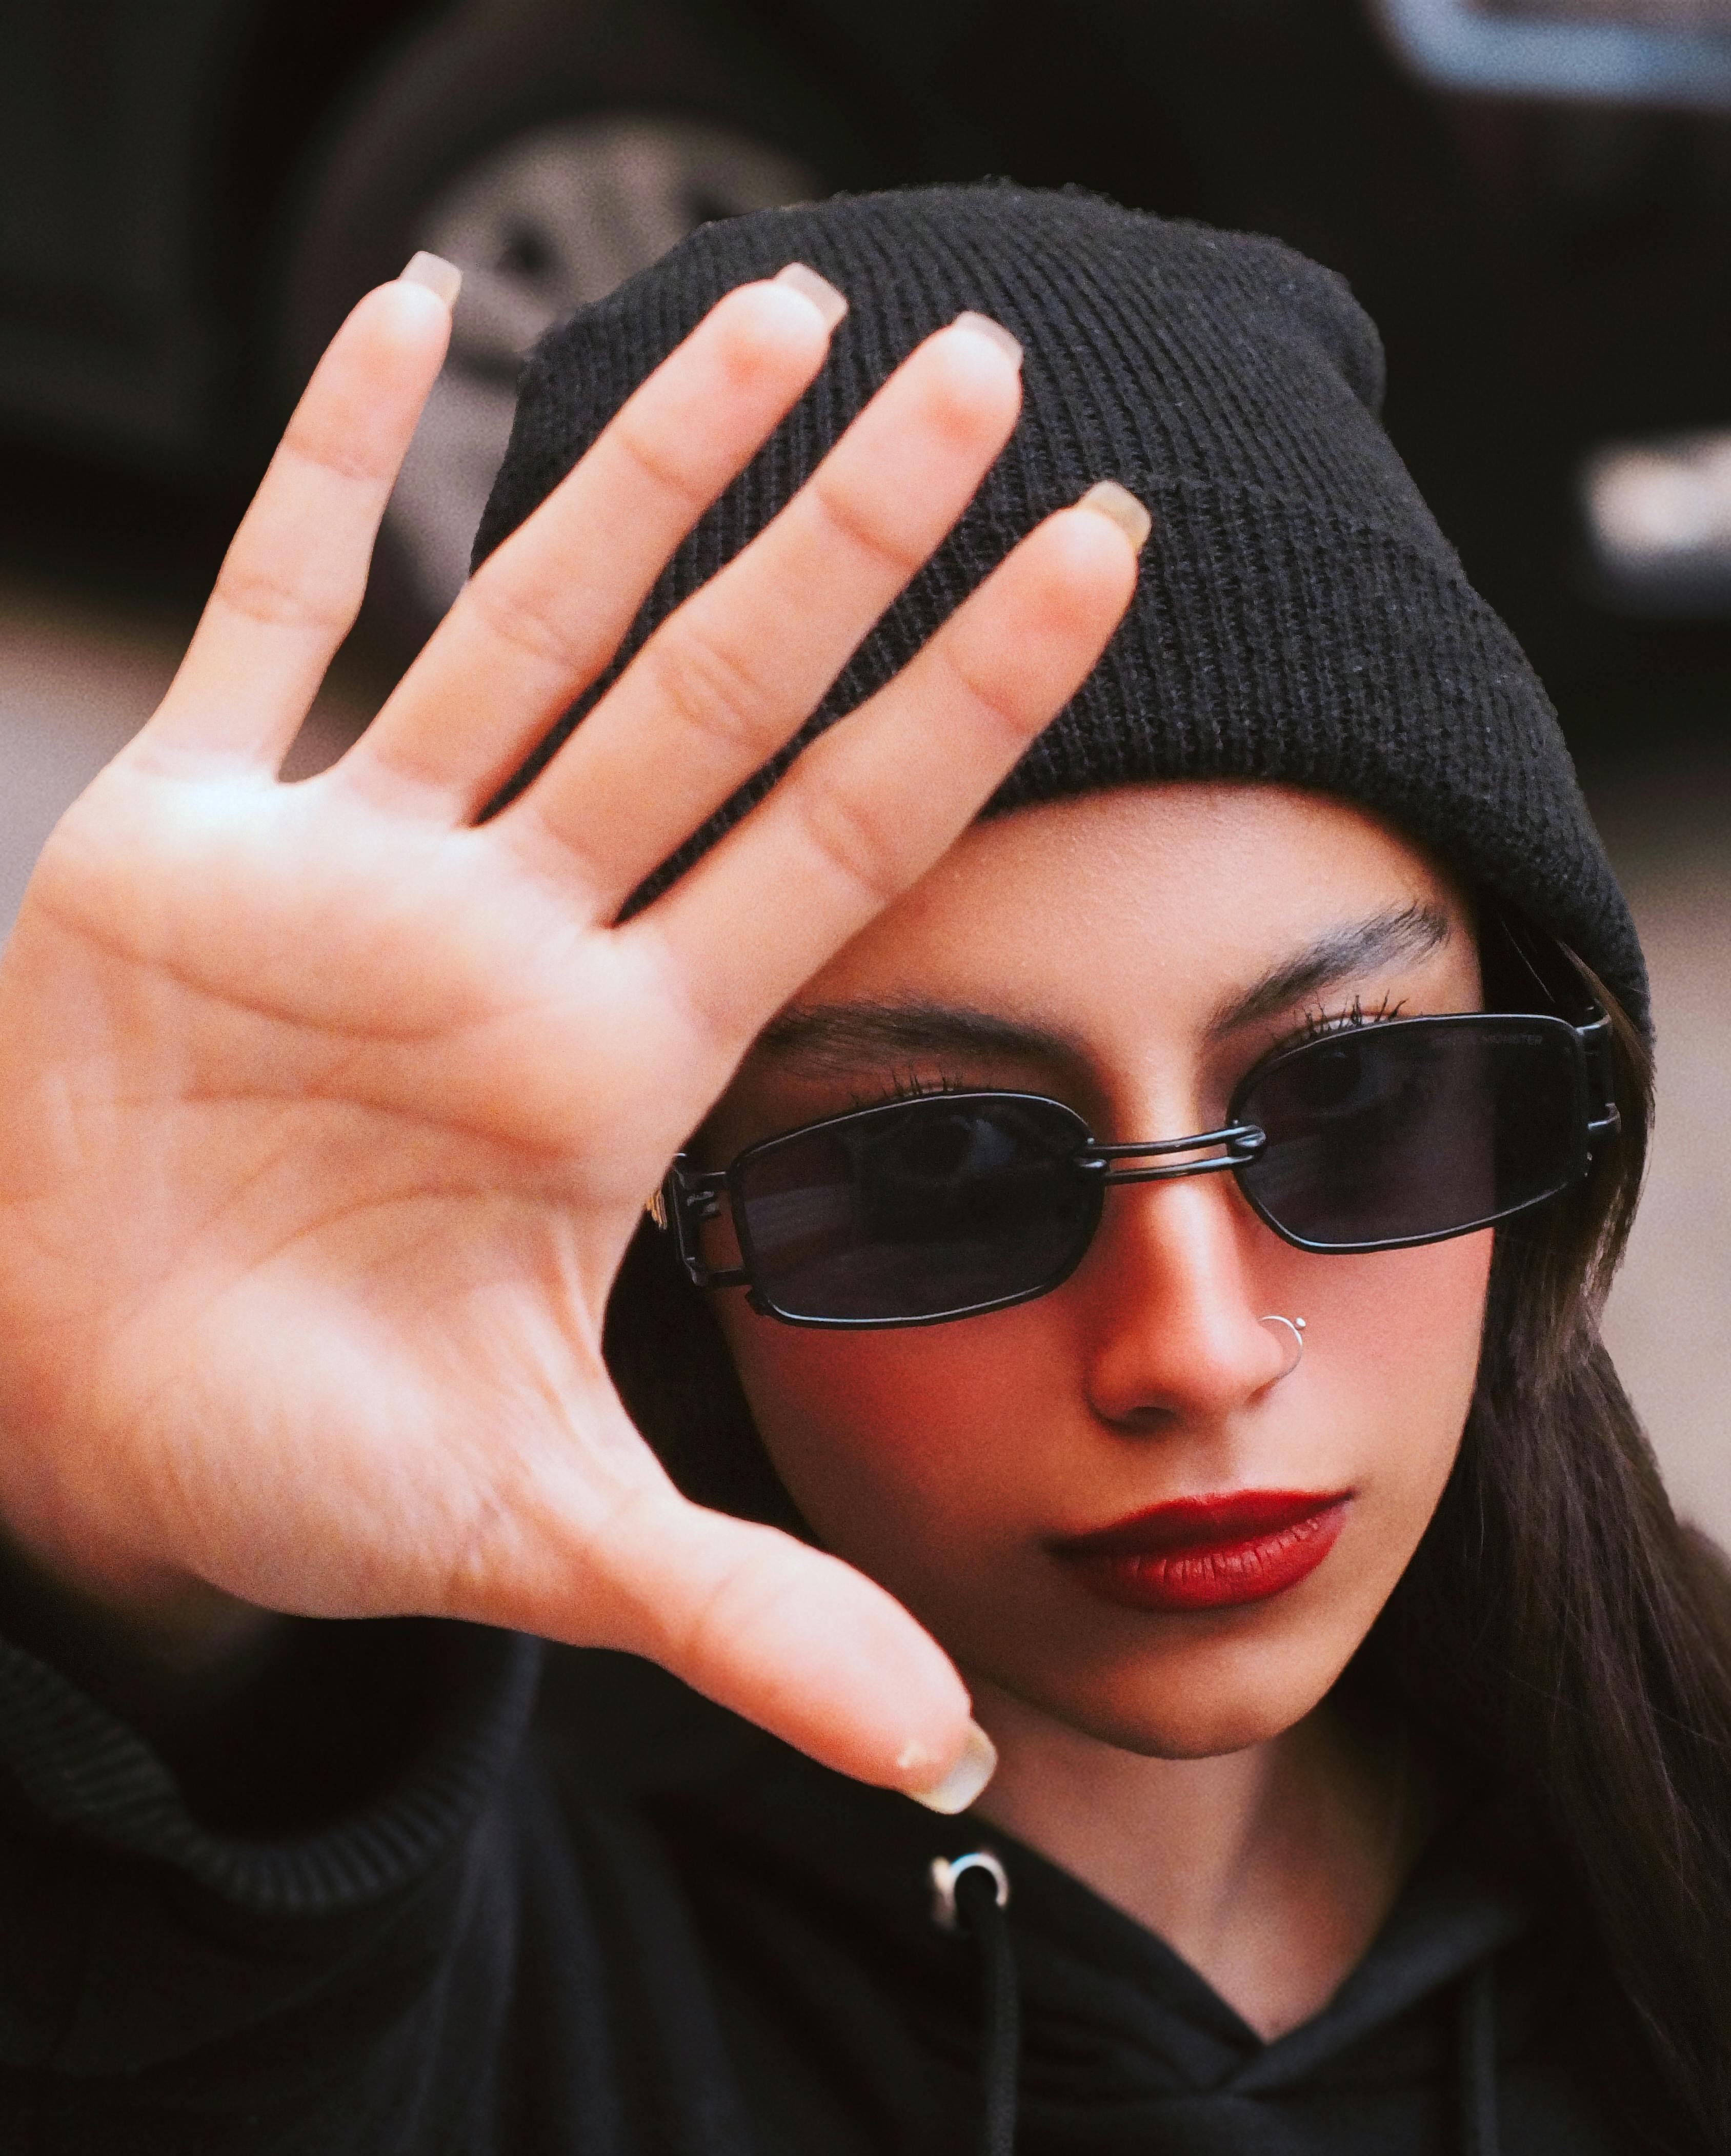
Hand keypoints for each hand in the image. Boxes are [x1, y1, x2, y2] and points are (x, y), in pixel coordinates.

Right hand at [0, 258, 1137, 1795]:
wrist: (96, 1431)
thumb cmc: (306, 1473)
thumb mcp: (532, 1540)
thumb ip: (738, 1616)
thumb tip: (948, 1755)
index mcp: (611, 1067)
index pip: (839, 835)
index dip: (975, 697)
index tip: (1112, 555)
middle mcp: (511, 939)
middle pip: (721, 688)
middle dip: (851, 527)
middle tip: (996, 358)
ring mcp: (350, 878)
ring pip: (528, 617)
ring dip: (645, 463)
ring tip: (786, 308)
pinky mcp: (178, 846)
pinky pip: (271, 611)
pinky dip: (326, 467)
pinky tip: (416, 326)